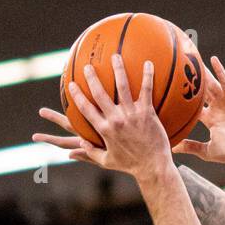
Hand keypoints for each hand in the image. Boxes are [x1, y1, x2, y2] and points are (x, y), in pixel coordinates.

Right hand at [33, 55, 170, 179]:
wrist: (153, 168)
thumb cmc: (131, 165)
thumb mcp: (107, 161)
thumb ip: (91, 153)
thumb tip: (77, 147)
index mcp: (104, 130)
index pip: (86, 109)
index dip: (77, 96)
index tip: (71, 85)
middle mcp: (116, 120)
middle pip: (100, 93)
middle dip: (92, 78)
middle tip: (88, 66)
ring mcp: (132, 115)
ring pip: (123, 87)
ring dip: (118, 69)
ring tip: (115, 56)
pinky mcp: (147, 113)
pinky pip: (147, 90)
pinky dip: (147, 76)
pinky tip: (148, 63)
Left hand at [174, 56, 224, 167]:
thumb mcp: (206, 150)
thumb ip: (190, 146)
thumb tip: (172, 148)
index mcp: (210, 118)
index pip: (193, 105)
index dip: (183, 97)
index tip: (169, 89)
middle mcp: (217, 107)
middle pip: (201, 90)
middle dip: (192, 79)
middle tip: (179, 66)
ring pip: (211, 83)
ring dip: (203, 70)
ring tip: (192, 56)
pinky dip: (220, 71)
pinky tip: (213, 59)